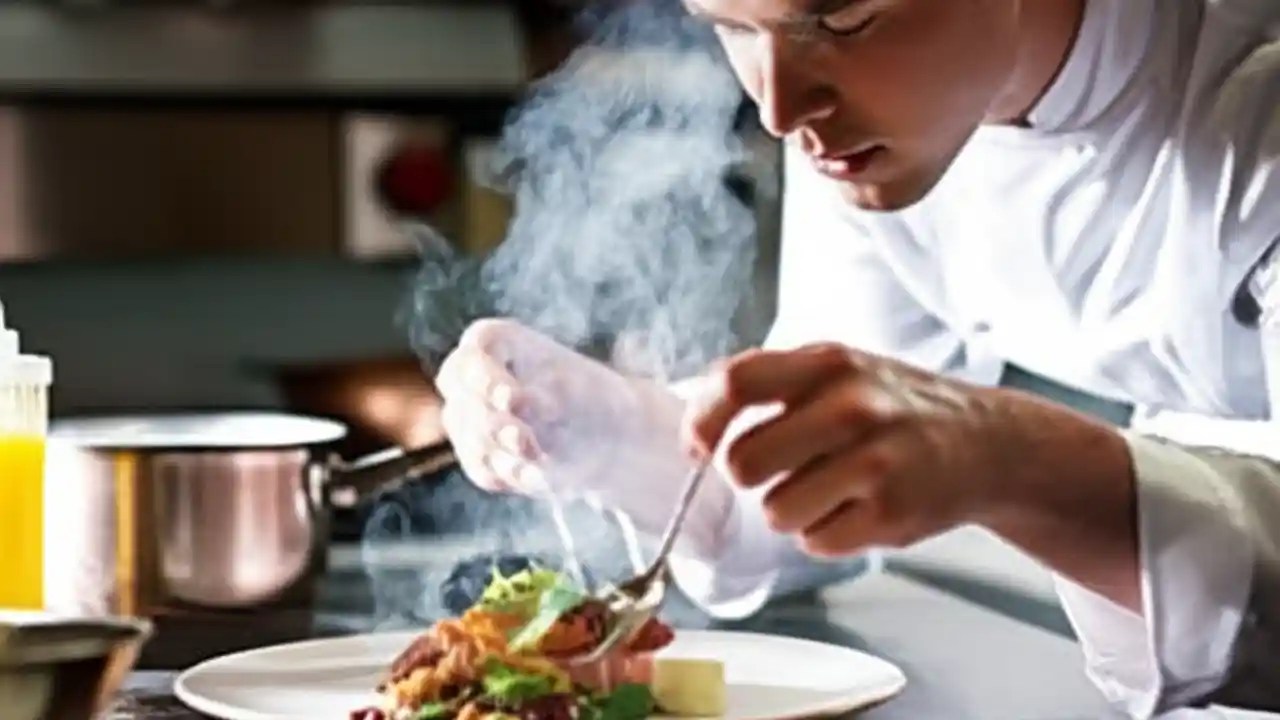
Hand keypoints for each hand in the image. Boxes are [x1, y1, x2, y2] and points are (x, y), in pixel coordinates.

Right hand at [436, 319, 726, 545]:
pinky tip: (529, 475)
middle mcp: (487, 378)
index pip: (478, 346)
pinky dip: (501, 472)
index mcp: (509, 344)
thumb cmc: (611, 404)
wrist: (619, 443)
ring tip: (534, 458)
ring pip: (466, 430)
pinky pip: (481, 466)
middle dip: (489, 415)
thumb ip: (555, 393)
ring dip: (495, 446)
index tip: (516, 397)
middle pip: (459, 389)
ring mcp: (482, 418)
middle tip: (525, 439)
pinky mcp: (488, 458)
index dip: (486, 371)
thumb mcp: (591, 391)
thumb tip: (528, 403)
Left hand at [682, 342, 1130, 559]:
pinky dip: (826, 532)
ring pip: (775, 511)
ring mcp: (875, 463)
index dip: (702, 421)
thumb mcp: (836, 370)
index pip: (735, 382)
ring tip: (833, 486)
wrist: (986, 443)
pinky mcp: (892, 514)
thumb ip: (769, 385)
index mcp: (827, 363)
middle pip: (743, 463)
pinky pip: (814, 542)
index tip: (699, 447)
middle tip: (784, 469)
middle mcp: (852, 407)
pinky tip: (859, 507)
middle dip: (750, 477)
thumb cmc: (891, 408)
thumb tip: (697, 431)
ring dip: (792, 508)